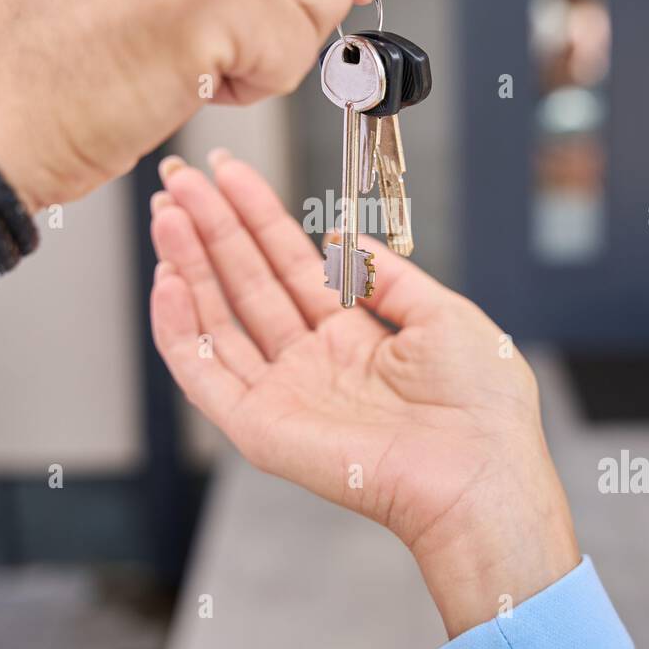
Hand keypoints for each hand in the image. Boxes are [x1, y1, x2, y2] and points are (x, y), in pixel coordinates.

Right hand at [149, 152, 580, 637]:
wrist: (481, 473)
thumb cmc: (482, 408)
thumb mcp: (442, 313)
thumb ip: (384, 274)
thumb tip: (339, 238)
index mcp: (353, 337)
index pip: (289, 264)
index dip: (257, 217)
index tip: (228, 174)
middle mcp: (311, 363)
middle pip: (246, 283)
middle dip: (212, 229)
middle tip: (180, 180)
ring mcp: (282, 395)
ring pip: (218, 319)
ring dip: (188, 266)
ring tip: (167, 213)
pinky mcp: (261, 428)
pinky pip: (206, 374)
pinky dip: (180, 329)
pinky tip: (168, 281)